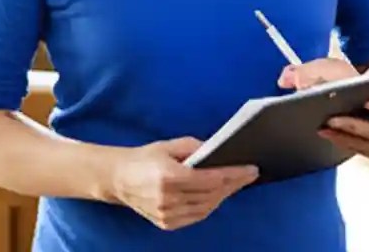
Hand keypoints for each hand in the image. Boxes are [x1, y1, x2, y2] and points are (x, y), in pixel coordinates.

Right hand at [108, 137, 258, 230]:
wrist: (118, 179)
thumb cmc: (144, 158)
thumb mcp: (168, 145)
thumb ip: (194, 147)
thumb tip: (218, 150)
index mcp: (168, 176)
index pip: (210, 178)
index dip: (233, 174)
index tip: (250, 169)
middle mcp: (167, 198)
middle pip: (211, 194)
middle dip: (233, 184)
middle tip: (249, 175)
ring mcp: (166, 214)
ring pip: (206, 208)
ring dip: (224, 196)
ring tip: (236, 184)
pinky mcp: (166, 224)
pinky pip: (196, 216)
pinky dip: (210, 206)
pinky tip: (218, 195)